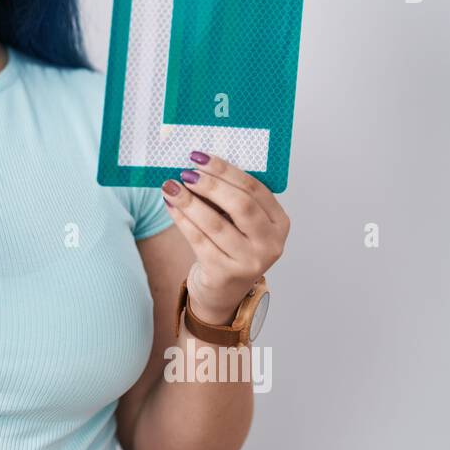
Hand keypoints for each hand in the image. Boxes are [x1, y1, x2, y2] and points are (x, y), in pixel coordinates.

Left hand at [161, 151, 290, 322]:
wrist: (222, 292)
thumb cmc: (230, 246)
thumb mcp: (240, 223)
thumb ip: (229, 198)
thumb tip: (198, 166)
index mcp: (279, 223)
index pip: (255, 189)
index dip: (226, 170)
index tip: (200, 158)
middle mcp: (270, 244)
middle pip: (240, 205)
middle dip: (210, 184)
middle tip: (186, 172)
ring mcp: (249, 262)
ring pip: (215, 223)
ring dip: (189, 201)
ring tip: (170, 186)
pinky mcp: (224, 274)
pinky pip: (198, 240)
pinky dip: (182, 219)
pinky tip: (170, 205)